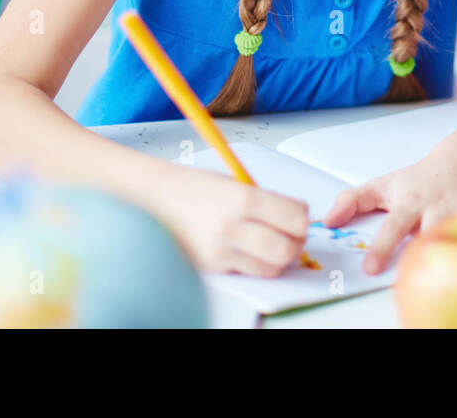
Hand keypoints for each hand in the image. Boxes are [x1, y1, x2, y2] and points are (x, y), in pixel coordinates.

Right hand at [152, 163, 308, 276]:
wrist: (152, 198)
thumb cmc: (194, 187)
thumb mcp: (235, 184)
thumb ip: (266, 202)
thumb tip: (297, 220)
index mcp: (243, 198)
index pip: (295, 217)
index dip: (303, 219)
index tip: (300, 217)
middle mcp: (232, 226)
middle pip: (287, 248)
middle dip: (296, 244)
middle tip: (293, 237)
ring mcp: (221, 250)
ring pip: (271, 268)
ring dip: (278, 259)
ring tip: (273, 245)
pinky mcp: (212, 267)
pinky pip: (248, 272)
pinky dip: (256, 264)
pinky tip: (250, 250)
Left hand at [322, 141, 456, 274]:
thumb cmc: (421, 179)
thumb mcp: (385, 184)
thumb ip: (354, 201)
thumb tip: (326, 221)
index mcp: (411, 201)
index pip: (393, 226)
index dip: (382, 247)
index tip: (370, 269)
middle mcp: (438, 205)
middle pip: (430, 232)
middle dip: (422, 254)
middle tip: (413, 280)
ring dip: (455, 257)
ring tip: (447, 282)